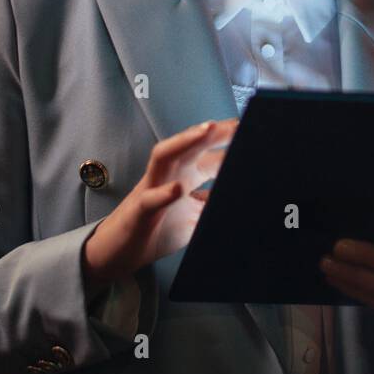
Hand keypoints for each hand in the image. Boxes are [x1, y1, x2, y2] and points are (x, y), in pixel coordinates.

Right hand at [83, 118, 237, 287]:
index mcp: (185, 177)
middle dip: (215, 131)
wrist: (118, 252)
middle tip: (239, 122)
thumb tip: (242, 200)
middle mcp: (169, 175)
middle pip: (192, 144)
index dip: (230, 144)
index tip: (255, 132)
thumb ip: (215, 206)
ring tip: (207, 130)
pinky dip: (163, 193)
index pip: (210, 154)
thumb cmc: (157, 229)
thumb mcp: (196, 219)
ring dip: (186, 141)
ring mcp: (152, 188)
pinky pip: (150, 199)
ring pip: (165, 156)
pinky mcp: (139, 209)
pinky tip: (178, 189)